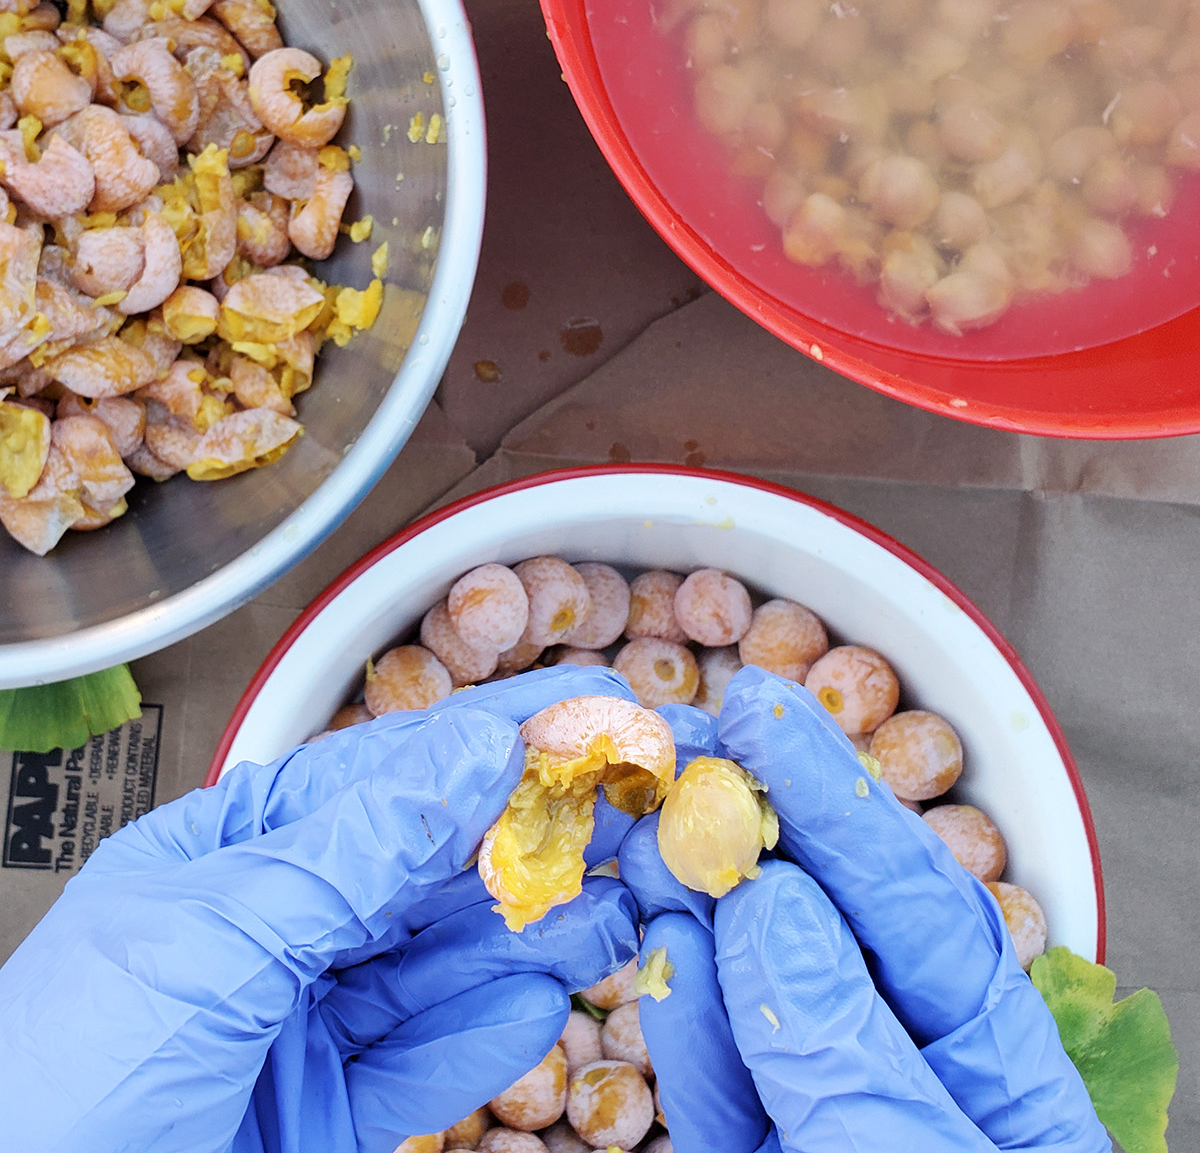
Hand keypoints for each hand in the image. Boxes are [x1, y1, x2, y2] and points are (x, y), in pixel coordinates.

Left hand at [0, 666, 639, 1152]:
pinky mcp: (320, 1117)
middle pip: (428, 864)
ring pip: (440, 962)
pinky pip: (424, 1065)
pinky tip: (545, 997)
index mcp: (228, 853)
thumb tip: (472, 751)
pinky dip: (488, 1034)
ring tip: (621, 898)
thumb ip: (356, 849)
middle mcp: (272, 927)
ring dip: (533, 931)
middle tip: (636, 803)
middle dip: (533, 833)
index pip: (383, 772)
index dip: (493, 736)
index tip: (587, 707)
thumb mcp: (218, 938)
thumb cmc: (54, 1085)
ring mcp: (298, 1023)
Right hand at [619, 668, 1110, 1152]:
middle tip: (686, 745)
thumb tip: (772, 901)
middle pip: (832, 927)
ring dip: (702, 910)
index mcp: (998, 1074)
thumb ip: (849, 1051)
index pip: (919, 903)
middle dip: (758, 830)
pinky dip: (686, 1020)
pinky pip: (721, 1087)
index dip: (837, 798)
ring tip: (652, 836)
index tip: (761, 713)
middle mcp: (914, 1079)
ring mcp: (831, 1121)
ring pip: (760, 997)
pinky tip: (664, 944)